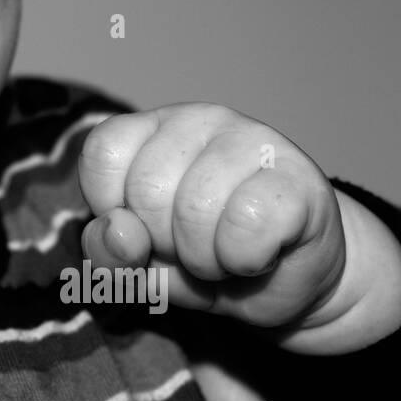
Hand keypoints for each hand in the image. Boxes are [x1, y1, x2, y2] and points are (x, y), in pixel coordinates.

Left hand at [77, 102, 347, 328]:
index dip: (112, 208)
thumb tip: (119, 230)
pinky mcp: (298, 176)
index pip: (102, 153)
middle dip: (163, 243)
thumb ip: (108, 253)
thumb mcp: (140, 266)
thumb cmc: (206, 259)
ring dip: (204, 259)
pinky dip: (244, 259)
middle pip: (146, 190)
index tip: (142, 228)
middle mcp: (198, 120)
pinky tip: (258, 254)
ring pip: (195, 208)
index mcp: (150, 130)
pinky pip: (248, 223)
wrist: (290, 280)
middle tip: (194, 247)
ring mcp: (252, 140)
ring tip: (225, 254)